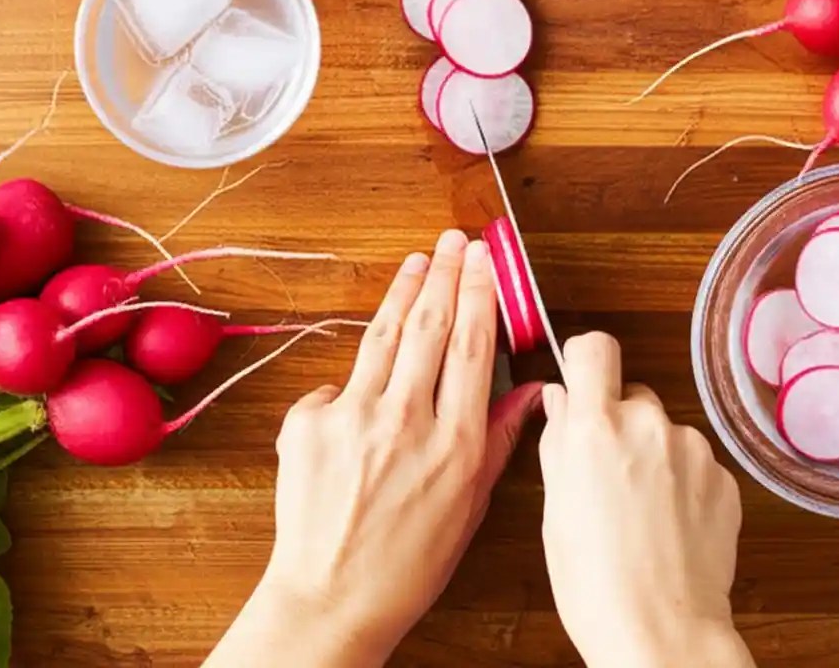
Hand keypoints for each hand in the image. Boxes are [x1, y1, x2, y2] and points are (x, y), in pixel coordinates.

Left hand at [206, 230, 542, 667]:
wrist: (331, 597)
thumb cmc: (407, 563)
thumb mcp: (471, 506)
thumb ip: (498, 440)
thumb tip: (531, 392)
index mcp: (456, 443)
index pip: (474, 346)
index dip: (480, 293)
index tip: (484, 259)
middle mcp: (406, 421)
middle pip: (431, 327)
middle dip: (445, 274)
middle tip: (452, 241)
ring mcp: (353, 419)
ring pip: (384, 337)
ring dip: (403, 293)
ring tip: (417, 262)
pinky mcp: (307, 424)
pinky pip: (338, 384)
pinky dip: (356, 377)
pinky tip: (368, 373)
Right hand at [540, 333, 753, 667]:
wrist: (660, 629)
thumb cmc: (596, 583)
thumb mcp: (554, 508)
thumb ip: (559, 442)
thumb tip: (562, 402)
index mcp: (597, 427)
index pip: (595, 348)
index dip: (586, 361)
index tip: (583, 380)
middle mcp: (649, 425)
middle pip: (631, 394)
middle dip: (618, 423)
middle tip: (606, 474)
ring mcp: (694, 450)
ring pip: (665, 431)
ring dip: (653, 455)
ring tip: (641, 511)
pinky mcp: (724, 478)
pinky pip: (696, 463)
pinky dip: (683, 483)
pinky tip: (669, 525)